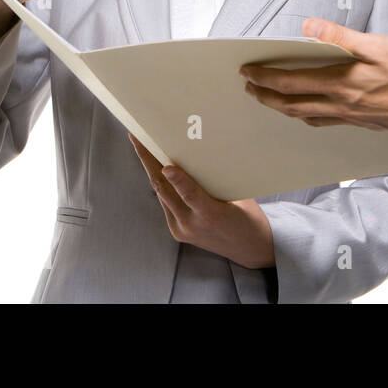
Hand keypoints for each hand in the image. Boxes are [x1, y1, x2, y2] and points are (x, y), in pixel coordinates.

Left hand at [128, 134, 274, 269]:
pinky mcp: (176, 231)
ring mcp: (181, 230)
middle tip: (138, 138)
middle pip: (165, 191)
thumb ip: (216, 182)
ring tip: (143, 146)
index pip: (191, 195)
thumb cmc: (248, 216)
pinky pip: (165, 202)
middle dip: (149, 162)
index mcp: (212, 215)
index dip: (178, 179)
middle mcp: (192, 225)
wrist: (249, 248)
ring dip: (151, 170)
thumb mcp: (240, 197)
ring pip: (161, 194)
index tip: (166, 165)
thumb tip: (195, 157)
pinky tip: (155, 165)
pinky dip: (161, 183)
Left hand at [239, 17, 387, 132]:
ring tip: (272, 100)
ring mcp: (350, 117)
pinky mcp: (362, 123)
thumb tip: (309, 29)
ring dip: (284, 108)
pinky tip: (310, 112)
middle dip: (266, 97)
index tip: (248, 72)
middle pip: (291, 104)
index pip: (290, 82)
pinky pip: (325, 122)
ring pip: (306, 116)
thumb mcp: (377, 45)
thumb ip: (340, 37)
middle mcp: (340, 104)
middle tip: (250, 90)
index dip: (264, 78)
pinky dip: (308, 116)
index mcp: (340, 83)